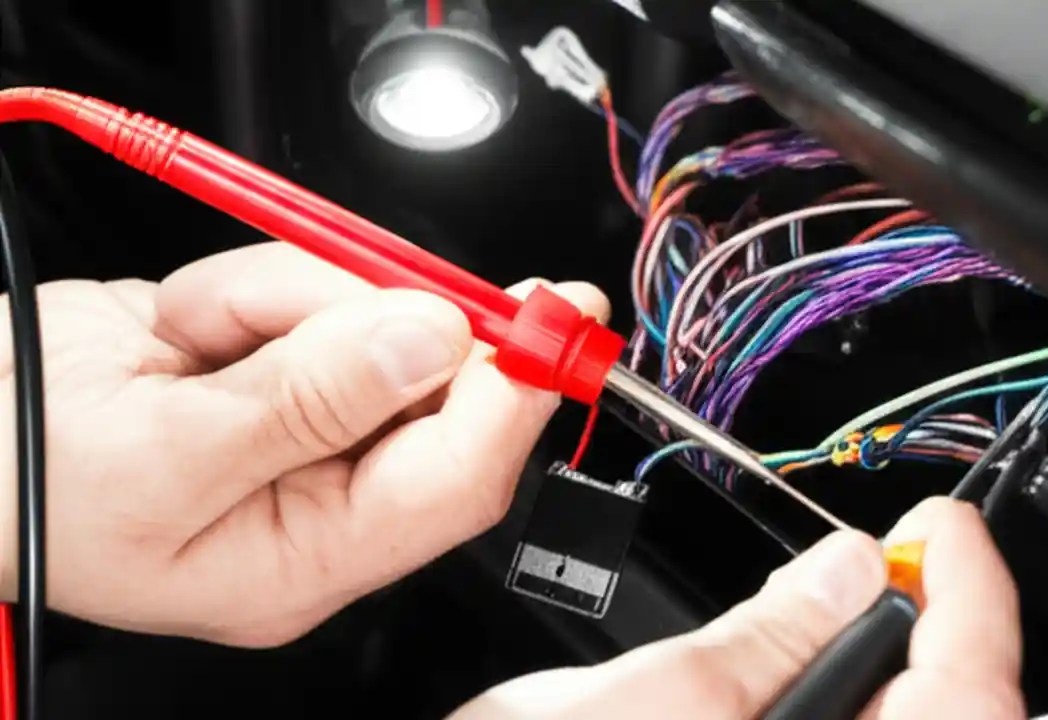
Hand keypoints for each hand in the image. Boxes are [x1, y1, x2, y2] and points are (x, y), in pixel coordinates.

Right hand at [0, 241, 607, 646]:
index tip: (554, 320)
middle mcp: (322, 496)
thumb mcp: (158, 455)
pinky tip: (187, 325)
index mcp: (305, 558)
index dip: (511, 400)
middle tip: (305, 301)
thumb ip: (307, 399)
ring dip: (288, 297)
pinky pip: (316, 289)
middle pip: (429, 391)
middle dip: (371, 322)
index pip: (456, 483)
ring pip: (373, 321)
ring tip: (191, 335)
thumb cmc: (18, 480)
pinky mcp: (281, 357)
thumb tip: (431, 343)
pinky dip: (255, 284)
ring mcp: (304, 420)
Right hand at [450, 497, 1024, 718]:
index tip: (938, 525)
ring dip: (887, 660)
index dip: (970, 587)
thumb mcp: (653, 696)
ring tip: (850, 592)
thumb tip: (847, 565)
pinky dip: (842, 692)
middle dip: (932, 622)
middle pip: (947, 707)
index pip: (969, 683)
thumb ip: (768, 631)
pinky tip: (806, 659)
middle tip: (897, 553)